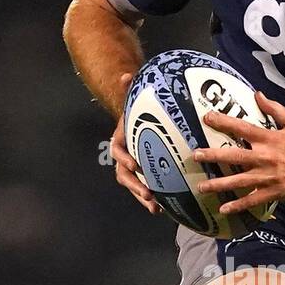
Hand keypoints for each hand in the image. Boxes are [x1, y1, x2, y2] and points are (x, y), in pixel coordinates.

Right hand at [110, 71, 159, 214]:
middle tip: (148, 194)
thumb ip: (131, 88)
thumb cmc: (140, 110)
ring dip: (143, 197)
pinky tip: (166, 209)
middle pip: (125, 176)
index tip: (133, 164)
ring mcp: (135, 169)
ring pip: (135, 186)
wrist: (142, 121)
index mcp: (120, 141)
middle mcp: (125, 157)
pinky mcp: (146, 175)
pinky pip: (148, 188)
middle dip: (135, 187)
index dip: (124, 159)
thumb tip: (126, 75)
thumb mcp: (136, 99)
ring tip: (156, 207)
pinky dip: (156, 199)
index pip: (118, 151)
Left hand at [194, 93, 284, 214]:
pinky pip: (252, 200)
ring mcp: (268, 177)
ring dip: (219, 184)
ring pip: (239, 181)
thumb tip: (258, 95)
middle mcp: (266, 157)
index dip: (223, 122)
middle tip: (195, 155)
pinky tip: (223, 209)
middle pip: (234, 156)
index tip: (207, 117)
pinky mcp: (274, 192)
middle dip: (213, 156)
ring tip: (201, 186)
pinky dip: (238, 205)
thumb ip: (275, 109)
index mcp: (270, 139)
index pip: (242, 128)